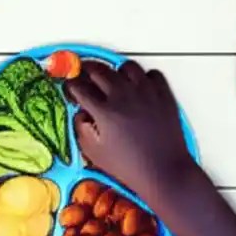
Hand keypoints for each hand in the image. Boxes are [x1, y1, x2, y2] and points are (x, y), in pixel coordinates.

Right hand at [68, 61, 194, 196]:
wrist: (163, 169)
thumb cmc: (127, 165)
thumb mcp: (94, 152)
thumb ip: (81, 127)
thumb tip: (81, 111)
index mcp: (104, 110)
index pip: (79, 86)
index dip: (71, 85)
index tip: (71, 89)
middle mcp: (124, 95)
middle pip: (99, 69)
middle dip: (87, 71)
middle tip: (86, 77)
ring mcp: (147, 91)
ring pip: (127, 66)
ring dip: (117, 71)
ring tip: (114, 82)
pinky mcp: (165, 93)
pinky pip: (152, 74)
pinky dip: (143, 78)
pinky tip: (139, 89)